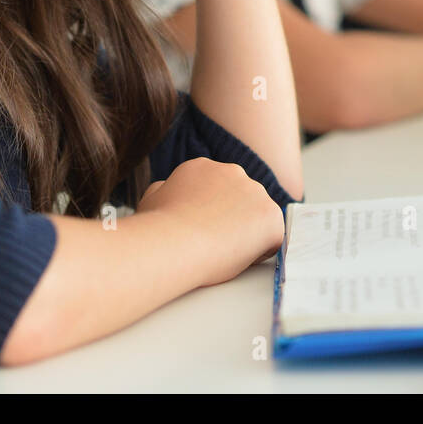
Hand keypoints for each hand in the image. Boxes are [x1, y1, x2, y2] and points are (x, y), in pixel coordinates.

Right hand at [135, 157, 283, 287]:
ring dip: (246, 234)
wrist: (175, 241)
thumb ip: (165, 190)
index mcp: (203, 167)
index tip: (197, 231)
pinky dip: (259, 251)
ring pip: (256, 218)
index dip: (208, 215)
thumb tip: (166, 189)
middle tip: (210, 243)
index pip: (215, 190)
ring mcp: (255, 192)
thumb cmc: (158, 227)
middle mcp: (233, 172)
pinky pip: (271, 238)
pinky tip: (237, 256)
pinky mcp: (272, 216)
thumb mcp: (151, 199)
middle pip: (239, 200)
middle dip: (231, 220)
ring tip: (221, 251)